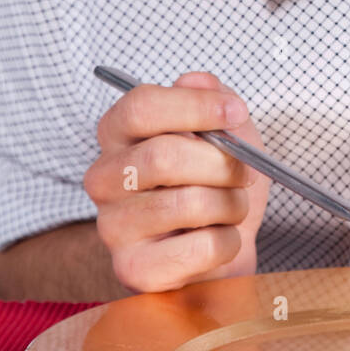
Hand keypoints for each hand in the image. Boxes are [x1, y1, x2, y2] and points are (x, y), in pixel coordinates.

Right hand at [84, 71, 269, 292]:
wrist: (222, 250)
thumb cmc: (218, 186)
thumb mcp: (226, 134)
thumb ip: (212, 98)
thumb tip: (196, 80)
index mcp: (118, 135)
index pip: (141, 106)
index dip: (195, 106)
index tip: (236, 112)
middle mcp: (104, 178)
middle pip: (164, 155)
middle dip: (223, 163)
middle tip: (245, 173)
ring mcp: (113, 227)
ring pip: (188, 203)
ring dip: (232, 204)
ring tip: (232, 208)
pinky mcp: (134, 270)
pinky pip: (200, 247)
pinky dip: (230, 241)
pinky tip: (221, 239)